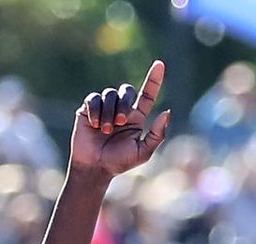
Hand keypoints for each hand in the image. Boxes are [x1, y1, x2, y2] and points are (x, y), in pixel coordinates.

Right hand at [70, 60, 170, 176]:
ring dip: (109, 112)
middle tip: (120, 122)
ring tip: (105, 130)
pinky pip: (93, 99)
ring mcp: (104, 108)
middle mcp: (121, 110)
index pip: (147, 95)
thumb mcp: (143, 152)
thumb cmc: (120, 162)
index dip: (154, 79)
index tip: (160, 64)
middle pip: (127, 90)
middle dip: (125, 103)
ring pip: (109, 94)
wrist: (95, 167)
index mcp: (137, 118)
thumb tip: (167, 111)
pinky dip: (95, 111)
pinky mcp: (87, 109)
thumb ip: (157, 134)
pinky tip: (94, 125)